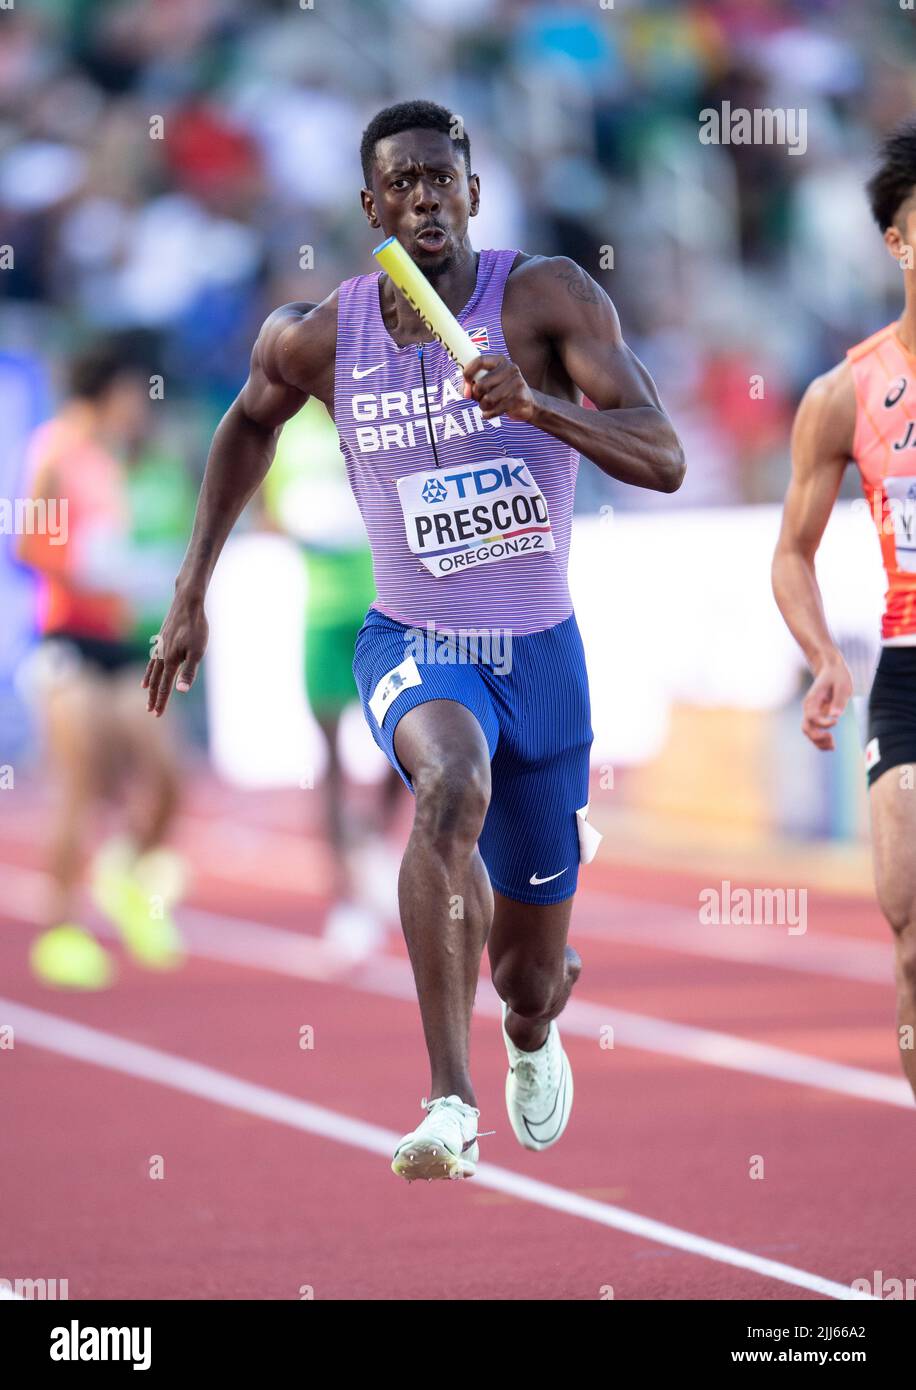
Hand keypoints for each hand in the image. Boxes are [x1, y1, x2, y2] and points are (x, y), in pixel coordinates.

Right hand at [142, 588, 208, 716]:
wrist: (188, 602)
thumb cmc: (196, 627)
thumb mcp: (198, 651)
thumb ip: (189, 671)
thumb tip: (181, 690)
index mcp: (171, 661)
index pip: (164, 687)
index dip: (162, 702)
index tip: (157, 715)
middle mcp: (162, 656)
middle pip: (155, 681)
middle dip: (154, 697)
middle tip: (151, 711)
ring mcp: (160, 647)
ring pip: (152, 670)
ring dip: (150, 684)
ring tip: (146, 693)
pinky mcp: (162, 639)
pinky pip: (152, 659)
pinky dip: (149, 668)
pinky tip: (150, 670)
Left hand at [463, 354, 536, 421]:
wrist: (527, 403)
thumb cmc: (501, 391)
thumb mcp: (488, 382)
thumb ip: (473, 385)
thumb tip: (466, 392)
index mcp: (500, 361)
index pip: (480, 361)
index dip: (468, 372)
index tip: (465, 383)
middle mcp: (510, 369)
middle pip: (481, 384)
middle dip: (476, 395)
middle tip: (479, 398)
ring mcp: (516, 383)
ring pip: (488, 399)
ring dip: (483, 406)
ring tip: (487, 406)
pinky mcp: (519, 399)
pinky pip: (495, 410)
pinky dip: (488, 414)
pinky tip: (490, 413)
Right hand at [802, 654, 852, 750]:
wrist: (831, 668)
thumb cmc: (838, 676)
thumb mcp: (842, 685)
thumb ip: (839, 701)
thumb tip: (835, 716)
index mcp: (813, 699)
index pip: (812, 717)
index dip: (823, 723)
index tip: (836, 722)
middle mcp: (809, 707)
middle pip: (806, 728)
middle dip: (817, 738)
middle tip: (832, 741)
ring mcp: (811, 711)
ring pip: (808, 732)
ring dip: (818, 742)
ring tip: (832, 747)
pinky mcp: (816, 714)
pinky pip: (814, 730)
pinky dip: (820, 739)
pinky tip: (831, 744)